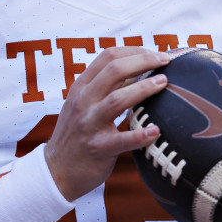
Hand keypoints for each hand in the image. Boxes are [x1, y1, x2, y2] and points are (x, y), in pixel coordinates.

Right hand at [44, 46, 169, 201]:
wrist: (57, 171)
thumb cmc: (77, 134)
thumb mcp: (83, 104)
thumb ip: (105, 87)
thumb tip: (140, 70)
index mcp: (81, 87)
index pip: (107, 57)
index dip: (134, 51)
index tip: (154, 53)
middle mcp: (83, 101)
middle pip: (114, 71)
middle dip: (143, 61)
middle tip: (165, 61)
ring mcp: (89, 124)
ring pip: (117, 99)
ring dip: (143, 89)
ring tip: (163, 83)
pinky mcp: (98, 148)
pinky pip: (122, 139)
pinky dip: (140, 135)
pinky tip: (156, 131)